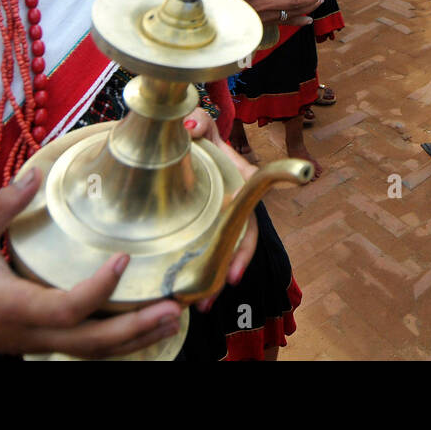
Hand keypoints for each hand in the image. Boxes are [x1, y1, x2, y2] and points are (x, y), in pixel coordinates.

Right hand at [0, 170, 185, 358]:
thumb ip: (0, 209)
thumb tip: (34, 174)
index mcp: (17, 308)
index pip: (67, 308)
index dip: (98, 290)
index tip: (124, 260)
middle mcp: (34, 334)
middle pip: (92, 343)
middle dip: (136, 329)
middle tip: (174, 310)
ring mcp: (41, 345)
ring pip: (94, 352)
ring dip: (136, 339)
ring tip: (174, 320)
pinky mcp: (45, 345)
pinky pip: (87, 349)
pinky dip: (120, 343)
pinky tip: (146, 329)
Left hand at [183, 108, 257, 308]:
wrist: (185, 145)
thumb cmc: (201, 138)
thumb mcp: (203, 128)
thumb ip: (201, 123)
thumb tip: (191, 127)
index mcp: (241, 187)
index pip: (248, 222)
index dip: (242, 250)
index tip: (233, 275)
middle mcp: (234, 210)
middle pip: (235, 248)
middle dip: (225, 275)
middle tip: (208, 299)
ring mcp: (217, 221)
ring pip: (220, 255)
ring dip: (211, 282)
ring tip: (197, 306)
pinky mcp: (199, 228)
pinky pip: (203, 253)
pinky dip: (197, 272)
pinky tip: (183, 291)